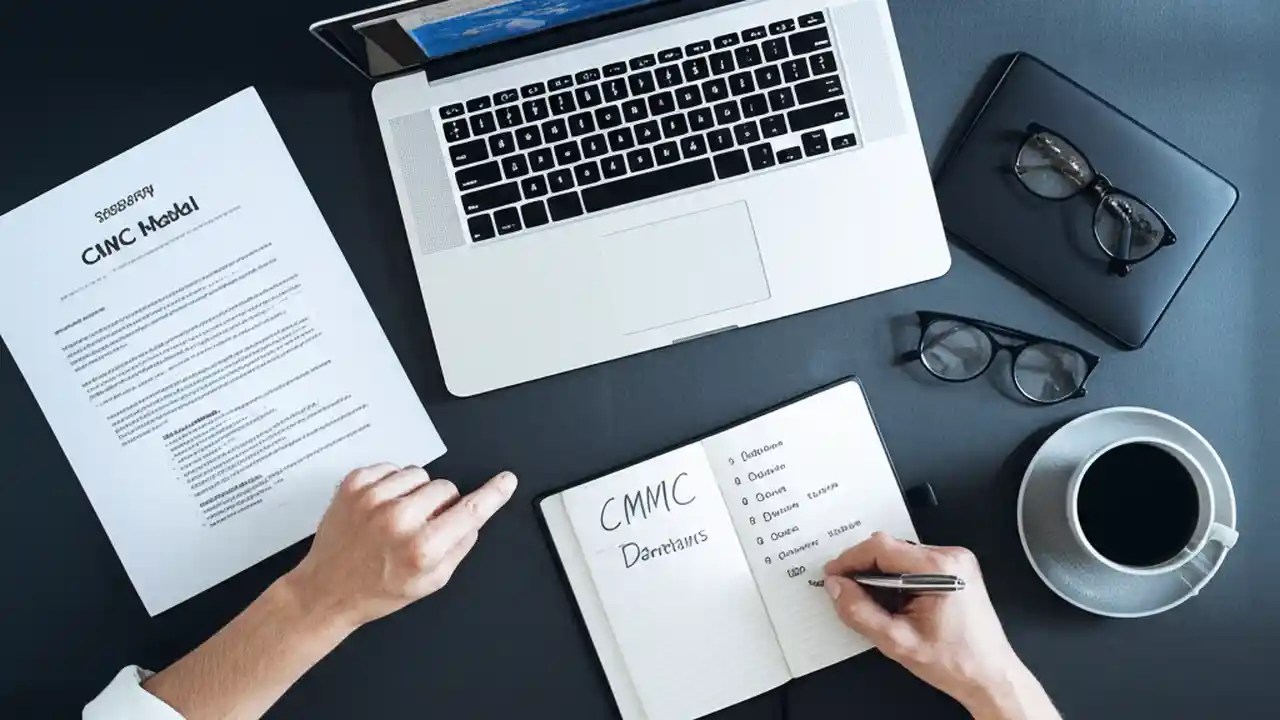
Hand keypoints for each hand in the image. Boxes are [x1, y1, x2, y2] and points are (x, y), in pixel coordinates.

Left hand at [285, 464, 517, 631]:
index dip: (493, 494)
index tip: (506, 480)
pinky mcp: (354, 484)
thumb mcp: (430, 582)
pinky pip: (392, 468)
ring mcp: (373, 498)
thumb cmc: (377, 590)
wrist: (326, 590)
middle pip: (445, 487)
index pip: (470, 511)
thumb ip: (458, 548)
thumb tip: (474, 518)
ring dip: (416, 492)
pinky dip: (392, 484)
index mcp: (422, 548)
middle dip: (441, 503)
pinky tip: (381, 507)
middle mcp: (398, 519)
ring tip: (398, 517)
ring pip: (419, 474)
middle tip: (422, 526)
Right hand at [823, 533, 1057, 719]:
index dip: (850, 559)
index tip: (832, 576)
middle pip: (891, 548)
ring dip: (881, 575)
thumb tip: (835, 587)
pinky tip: (895, 602)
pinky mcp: (957, 569)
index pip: (881, 548)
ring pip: (901, 555)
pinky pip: (915, 563)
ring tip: (873, 604)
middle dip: (864, 569)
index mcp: (940, 568)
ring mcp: (957, 561)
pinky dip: (897, 578)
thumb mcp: (897, 641)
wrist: (991, 676)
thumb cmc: (954, 662)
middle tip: (845, 592)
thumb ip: (860, 612)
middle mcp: (951, 556)